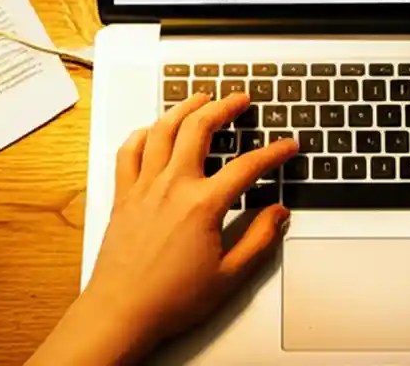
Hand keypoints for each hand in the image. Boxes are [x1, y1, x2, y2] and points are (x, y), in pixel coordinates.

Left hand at [81, 92, 296, 353]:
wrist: (121, 312)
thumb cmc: (171, 299)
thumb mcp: (229, 276)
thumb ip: (259, 240)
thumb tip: (278, 214)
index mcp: (202, 205)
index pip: (247, 167)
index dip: (273, 153)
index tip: (287, 145)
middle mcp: (172, 187)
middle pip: (200, 129)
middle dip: (224, 107)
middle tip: (240, 98)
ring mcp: (144, 187)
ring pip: (162, 131)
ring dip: (184, 108)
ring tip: (200, 97)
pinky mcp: (123, 195)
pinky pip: (129, 152)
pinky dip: (141, 133)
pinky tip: (151, 128)